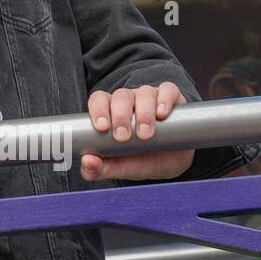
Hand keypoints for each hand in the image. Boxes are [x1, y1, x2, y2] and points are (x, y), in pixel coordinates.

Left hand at [81, 83, 195, 180]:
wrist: (171, 164)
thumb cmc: (139, 160)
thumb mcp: (118, 167)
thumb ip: (98, 169)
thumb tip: (87, 162)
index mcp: (111, 111)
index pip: (99, 100)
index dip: (98, 109)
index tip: (102, 128)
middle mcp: (129, 101)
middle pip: (121, 96)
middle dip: (121, 115)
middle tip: (124, 136)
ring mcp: (151, 97)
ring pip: (144, 93)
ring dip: (144, 112)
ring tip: (145, 134)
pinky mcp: (173, 98)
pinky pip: (168, 90)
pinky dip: (164, 98)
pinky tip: (162, 113)